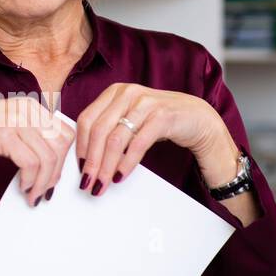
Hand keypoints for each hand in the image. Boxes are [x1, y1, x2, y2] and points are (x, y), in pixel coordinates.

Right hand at [0, 96, 74, 206]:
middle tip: (45, 191)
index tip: (54, 176)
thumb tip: (52, 163)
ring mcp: (15, 120)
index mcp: (31, 106)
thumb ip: (30, 137)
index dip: (64, 158)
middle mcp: (26, 109)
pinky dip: (30, 180)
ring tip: (33, 194)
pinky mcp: (3, 134)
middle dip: (55, 174)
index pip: (65, 132)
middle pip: (60, 146)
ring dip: (42, 182)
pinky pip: (30, 163)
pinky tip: (23, 187)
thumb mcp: (9, 127)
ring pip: (48, 157)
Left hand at [74, 82, 238, 196]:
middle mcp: (127, 93)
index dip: (80, 146)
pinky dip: (127, 162)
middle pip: (98, 131)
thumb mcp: (129, 118)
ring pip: (115, 139)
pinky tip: (121, 175)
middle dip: (91, 161)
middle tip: (88, 182)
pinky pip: (137, 144)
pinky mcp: (162, 116)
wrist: (196, 117)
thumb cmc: (158, 120)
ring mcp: (145, 103)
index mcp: (114, 92)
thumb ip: (109, 129)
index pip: (86, 119)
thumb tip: (86, 158)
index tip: (79, 168)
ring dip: (106, 166)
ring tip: (103, 183)